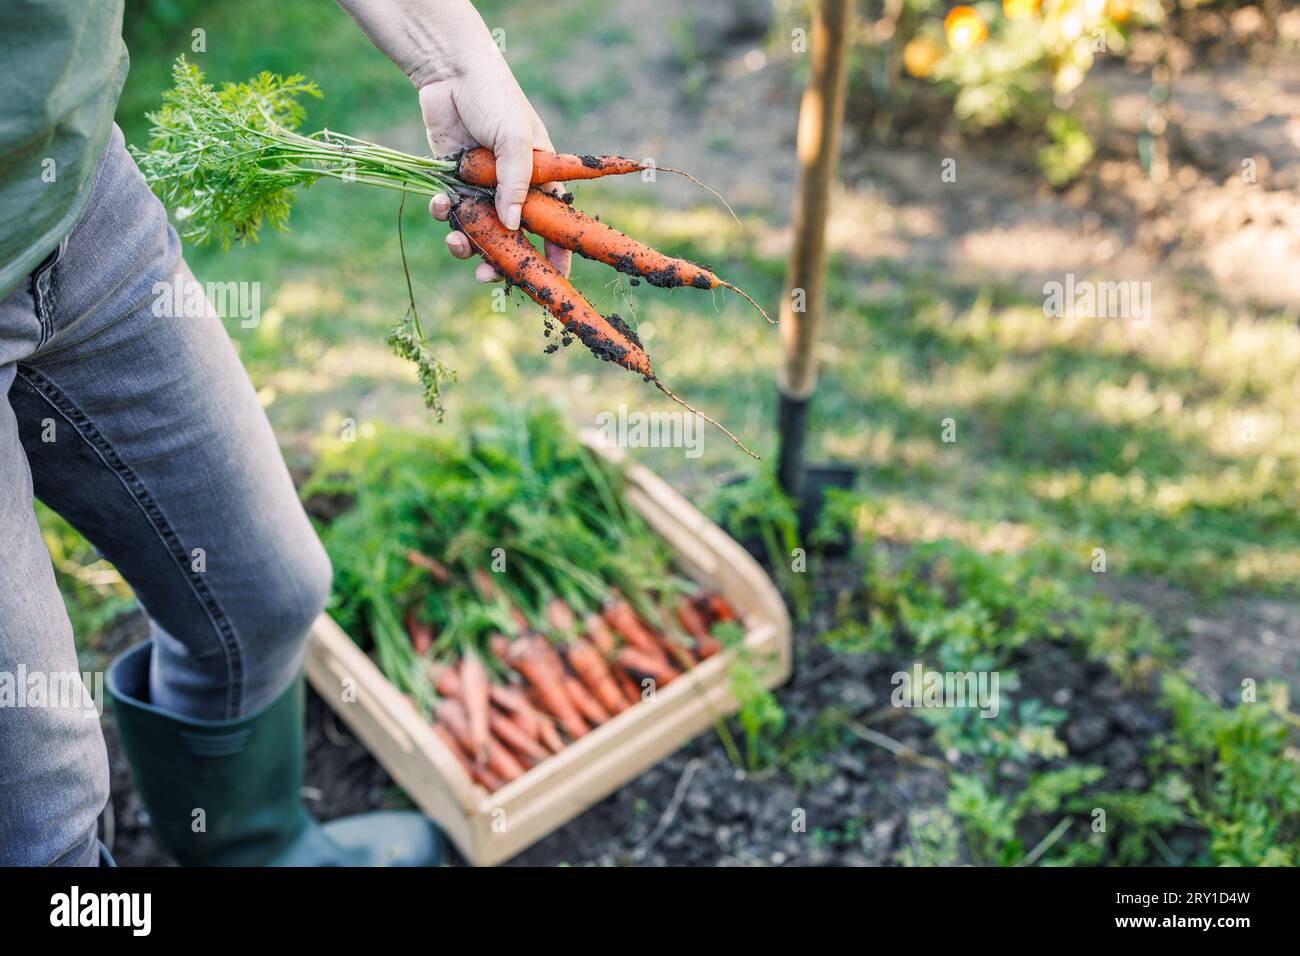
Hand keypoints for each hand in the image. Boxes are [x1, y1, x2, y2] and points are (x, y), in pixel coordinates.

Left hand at [421, 48, 570, 282]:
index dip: (556, 253)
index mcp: (539, 177)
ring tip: (456, 242)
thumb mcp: (514, 139)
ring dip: (467, 243)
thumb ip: (515, 183)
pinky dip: (443, 215)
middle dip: (501, 260)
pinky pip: (450, 212)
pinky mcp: (452, 181)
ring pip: (478, 230)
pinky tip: (438, 204)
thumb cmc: (495, 97)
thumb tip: (513, 226)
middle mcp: (512, 188)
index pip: (554, 223)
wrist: (449, 72)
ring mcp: (481, 187)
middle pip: (512, 238)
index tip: (554, 279)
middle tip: (486, 275)